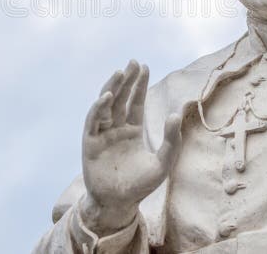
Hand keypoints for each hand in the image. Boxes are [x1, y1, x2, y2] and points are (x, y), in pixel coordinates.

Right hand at [80, 60, 181, 235]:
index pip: (135, 101)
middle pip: (121, 98)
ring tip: (120, 72)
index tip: (144, 66)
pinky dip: (99, 107)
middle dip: (126, 80)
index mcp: (132, 130)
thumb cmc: (140, 186)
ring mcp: (102, 134)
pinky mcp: (90, 142)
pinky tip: (108, 96)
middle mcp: (116, 128)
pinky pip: (93, 120)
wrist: (119, 205)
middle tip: (133, 62)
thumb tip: (175, 114)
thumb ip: (171, 140)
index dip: (139, 84)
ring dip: (112, 87)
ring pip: (105, 104)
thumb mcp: (163, 163)